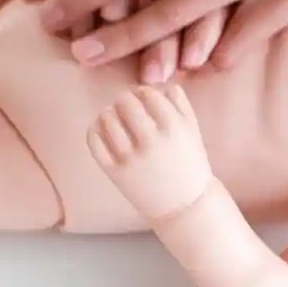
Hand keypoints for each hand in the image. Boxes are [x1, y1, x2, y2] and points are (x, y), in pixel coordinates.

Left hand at [87, 84, 212, 221]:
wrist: (184, 205)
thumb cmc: (189, 162)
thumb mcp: (193, 129)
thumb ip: (179, 100)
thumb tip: (158, 81)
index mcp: (173, 128)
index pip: (147, 93)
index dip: (143, 93)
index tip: (143, 100)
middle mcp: (151, 141)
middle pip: (124, 102)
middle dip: (125, 101)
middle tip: (128, 108)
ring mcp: (130, 158)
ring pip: (106, 118)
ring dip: (109, 113)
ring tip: (115, 118)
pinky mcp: (114, 172)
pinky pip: (94, 140)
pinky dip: (95, 129)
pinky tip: (104, 131)